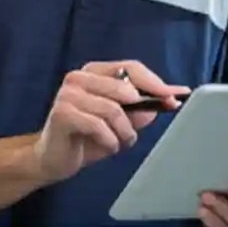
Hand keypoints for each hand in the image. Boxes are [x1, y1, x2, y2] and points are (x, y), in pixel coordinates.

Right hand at [32, 60, 188, 182]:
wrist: (53, 159)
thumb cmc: (87, 137)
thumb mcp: (120, 123)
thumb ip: (140, 109)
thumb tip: (166, 100)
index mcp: (94, 72)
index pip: (131, 67)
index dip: (154, 83)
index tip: (174, 98)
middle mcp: (79, 77)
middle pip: (124, 88)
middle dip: (137, 115)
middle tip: (132, 135)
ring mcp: (68, 93)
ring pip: (113, 110)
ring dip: (123, 133)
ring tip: (118, 143)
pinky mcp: (62, 113)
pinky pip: (98, 126)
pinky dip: (109, 141)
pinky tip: (105, 146)